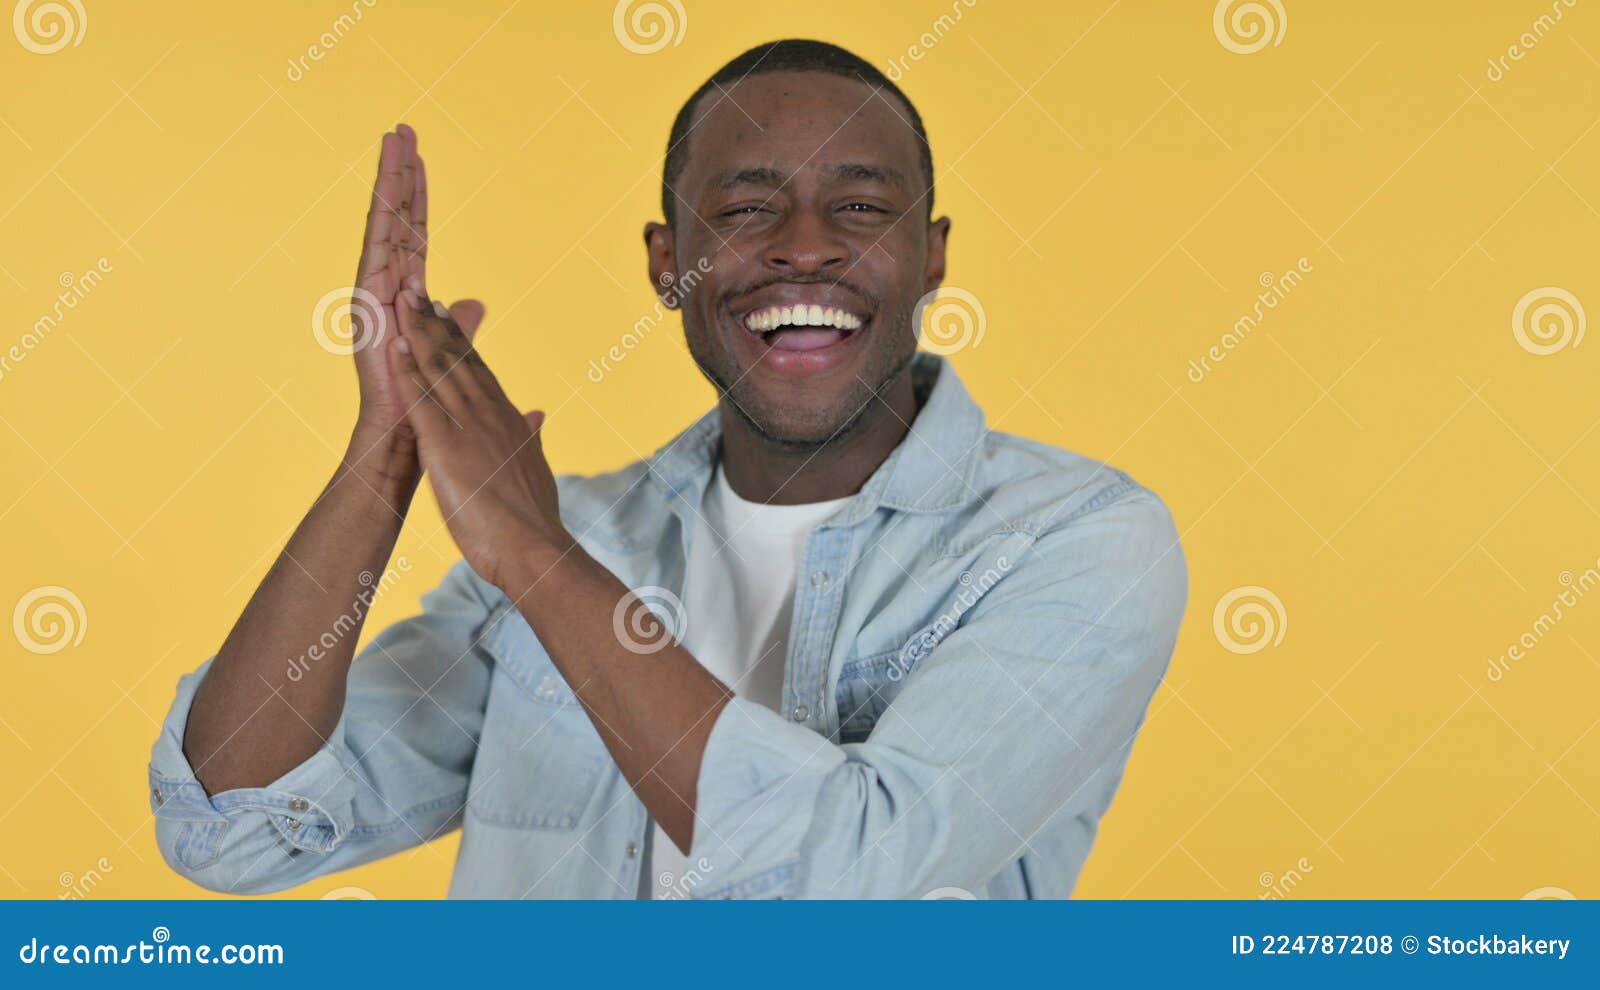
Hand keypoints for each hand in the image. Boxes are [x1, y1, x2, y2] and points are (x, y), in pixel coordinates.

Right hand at [350, 125, 484, 459]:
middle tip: (403, 128)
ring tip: (394, 140)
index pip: (416, 232)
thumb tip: (475, 301)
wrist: (403, 433)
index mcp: (408, 291)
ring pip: (386, 224)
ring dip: (391, 181)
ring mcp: (376, 291)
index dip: (419, 195)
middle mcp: (387, 285)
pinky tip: (386, 189)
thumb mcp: (449, 349)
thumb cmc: (423, 399)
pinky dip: (383, 220)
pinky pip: (378, 251)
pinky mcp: (370, 304)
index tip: (422, 157)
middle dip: (400, 173)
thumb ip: (458, 321)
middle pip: (397, 218)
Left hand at [386, 286, 570, 591]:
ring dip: (420, 334)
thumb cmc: (534, 519)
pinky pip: (422, 400)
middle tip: (421, 293)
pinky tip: (398, 347)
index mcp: (508, 421)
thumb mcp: (537, 469)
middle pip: (459, 360)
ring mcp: (467, 427)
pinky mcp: (445, 446)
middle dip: (437, 325)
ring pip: (440, 370)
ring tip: (405, 303)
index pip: (480, 372)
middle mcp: (488, 414)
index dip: (461, 342)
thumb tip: (537, 416)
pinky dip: (409, 370)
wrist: (533, 546)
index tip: (447, 316)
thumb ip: (532, 438)